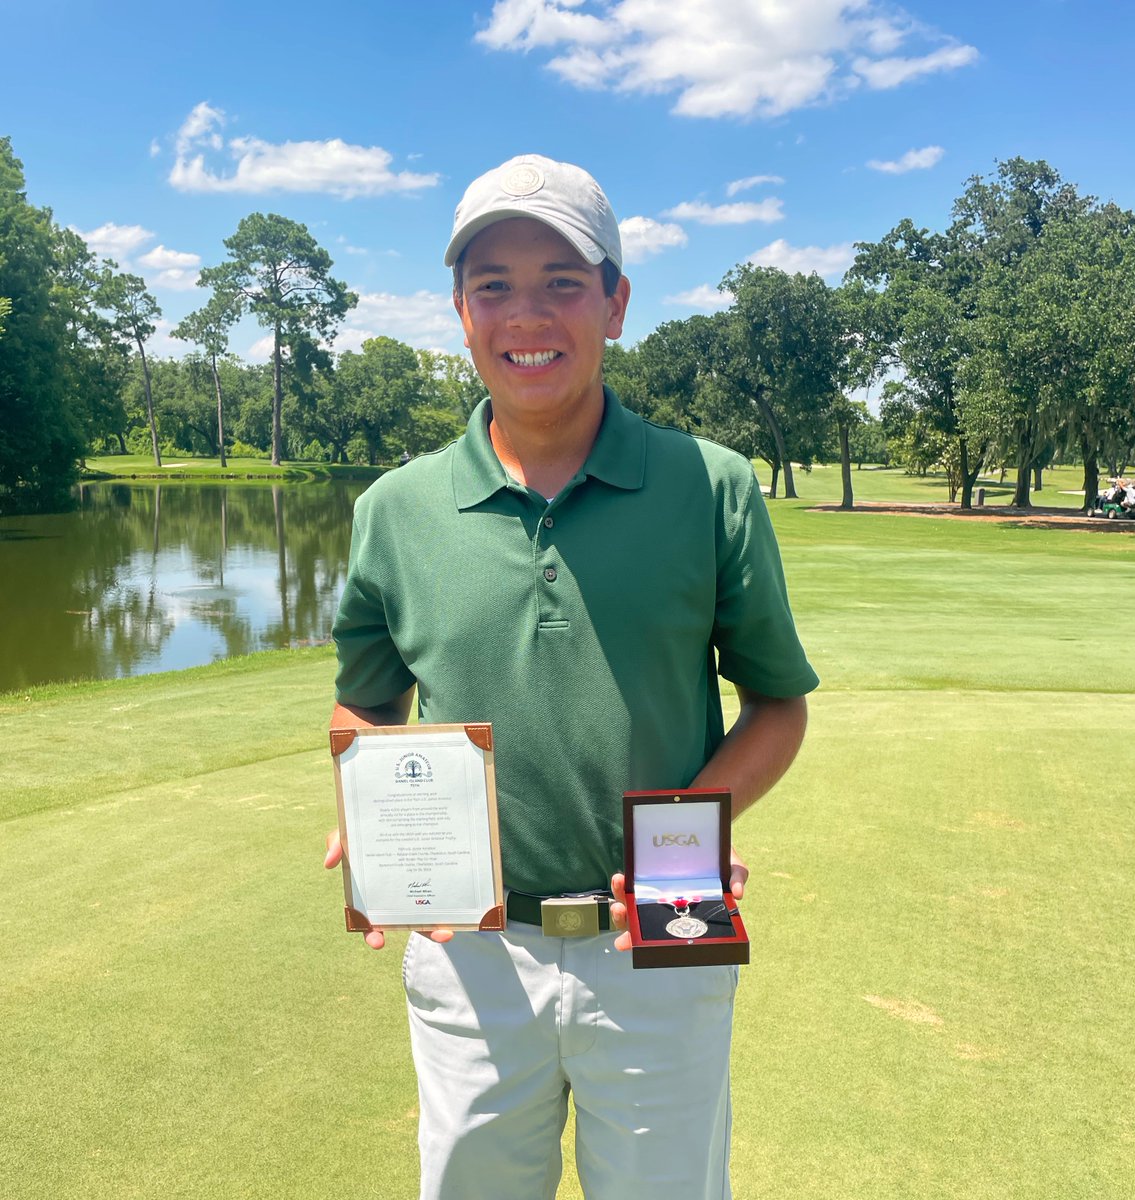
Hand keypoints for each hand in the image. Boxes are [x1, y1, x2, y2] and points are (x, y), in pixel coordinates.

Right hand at [324, 829, 453, 949]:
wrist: (407, 813)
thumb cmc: (370, 828)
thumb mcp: (351, 834)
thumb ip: (337, 843)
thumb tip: (329, 862)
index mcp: (372, 890)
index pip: (368, 918)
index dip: (371, 933)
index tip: (379, 942)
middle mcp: (394, 896)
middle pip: (398, 922)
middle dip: (404, 935)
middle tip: (410, 942)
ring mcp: (415, 890)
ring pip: (424, 916)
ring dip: (434, 929)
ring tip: (445, 934)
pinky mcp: (435, 882)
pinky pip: (443, 898)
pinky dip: (450, 906)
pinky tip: (459, 912)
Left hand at [608, 846, 748, 953]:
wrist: (710, 833)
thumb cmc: (722, 859)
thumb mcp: (734, 866)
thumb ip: (738, 877)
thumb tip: (738, 893)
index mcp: (684, 915)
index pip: (661, 936)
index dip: (640, 942)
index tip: (627, 943)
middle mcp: (666, 908)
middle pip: (639, 923)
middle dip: (625, 922)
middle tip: (620, 911)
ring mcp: (654, 893)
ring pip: (630, 905)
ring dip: (619, 899)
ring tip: (619, 884)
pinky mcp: (646, 877)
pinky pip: (630, 885)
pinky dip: (623, 884)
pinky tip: (622, 877)